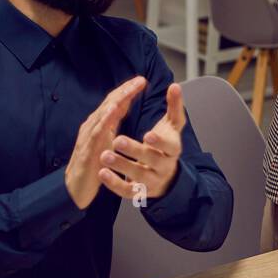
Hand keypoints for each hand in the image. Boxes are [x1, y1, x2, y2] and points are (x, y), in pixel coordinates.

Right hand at [65, 76, 146, 208]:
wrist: (76, 188)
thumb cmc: (92, 164)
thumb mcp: (106, 141)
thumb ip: (112, 125)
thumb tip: (122, 108)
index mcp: (99, 124)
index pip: (114, 102)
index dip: (127, 91)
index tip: (142, 81)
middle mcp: (93, 125)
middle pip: (110, 102)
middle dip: (125, 90)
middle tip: (140, 79)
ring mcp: (89, 135)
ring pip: (105, 112)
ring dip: (119, 99)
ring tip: (131, 88)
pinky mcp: (88, 147)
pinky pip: (98, 129)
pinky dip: (107, 117)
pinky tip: (115, 108)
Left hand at [100, 82, 187, 201]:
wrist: (166, 176)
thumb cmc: (166, 146)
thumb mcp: (172, 127)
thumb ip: (174, 107)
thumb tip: (175, 86)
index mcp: (173, 150)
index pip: (170, 147)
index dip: (160, 142)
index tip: (147, 135)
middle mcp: (165, 167)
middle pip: (152, 161)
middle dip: (135, 151)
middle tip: (117, 140)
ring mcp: (152, 181)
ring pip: (138, 176)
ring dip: (121, 166)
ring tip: (104, 155)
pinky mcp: (139, 192)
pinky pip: (127, 191)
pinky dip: (114, 184)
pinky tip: (102, 173)